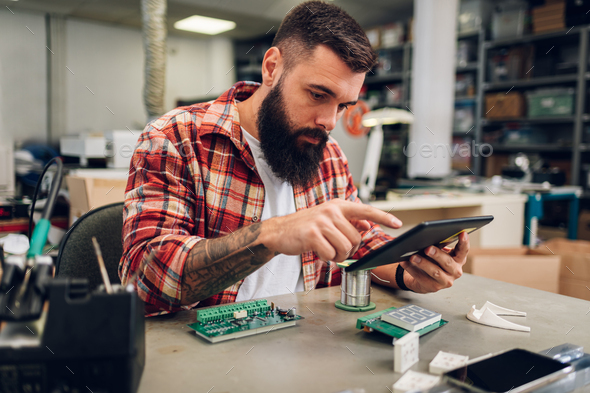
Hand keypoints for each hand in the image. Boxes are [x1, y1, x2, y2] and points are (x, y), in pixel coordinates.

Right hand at [260, 199, 401, 261]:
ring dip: (337, 255)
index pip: (366, 210)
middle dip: (349, 249)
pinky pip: (330, 254)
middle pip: (356, 238)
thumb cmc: (306, 227)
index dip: (383, 217)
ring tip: (326, 250)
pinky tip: (318, 252)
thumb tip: (368, 226)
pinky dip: (326, 258)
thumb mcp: (328, 220)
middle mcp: (331, 211)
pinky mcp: (312, 235)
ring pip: (345, 247)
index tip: (398, 223)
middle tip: (335, 248)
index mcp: (338, 206)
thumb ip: (348, 222)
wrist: (279, 231)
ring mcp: (321, 222)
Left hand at [400, 231, 468, 292]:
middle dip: (437, 254)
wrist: (425, 279)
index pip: (464, 250)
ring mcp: (446, 281)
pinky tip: (404, 262)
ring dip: (423, 263)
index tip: (462, 233)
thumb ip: (438, 244)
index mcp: (459, 259)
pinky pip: (421, 277)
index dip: (464, 242)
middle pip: (447, 262)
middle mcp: (455, 271)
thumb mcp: (439, 252)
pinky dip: (411, 269)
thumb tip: (430, 235)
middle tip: (427, 248)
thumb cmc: (434, 261)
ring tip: (413, 257)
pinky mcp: (433, 287)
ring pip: (435, 272)